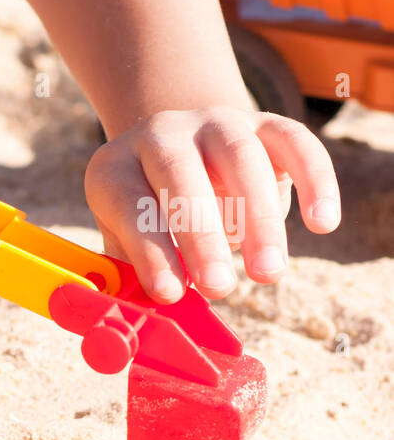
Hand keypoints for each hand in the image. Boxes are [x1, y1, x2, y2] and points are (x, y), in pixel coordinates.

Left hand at [84, 106, 340, 301]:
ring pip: (240, 158)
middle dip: (201, 237)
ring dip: (258, 218)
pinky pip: (295, 142)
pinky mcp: (263, 123)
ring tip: (268, 272)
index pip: (128, 206)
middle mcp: (161, 136)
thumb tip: (149, 316)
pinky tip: (323, 223)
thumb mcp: (128, 238)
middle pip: (180, 176)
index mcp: (115, 168)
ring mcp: (214, 123)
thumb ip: (136, 273)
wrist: (176, 149)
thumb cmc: (148, 213)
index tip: (169, 295)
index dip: (148, 252)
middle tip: (219, 288)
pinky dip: (314, 181)